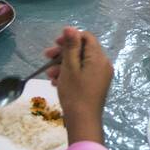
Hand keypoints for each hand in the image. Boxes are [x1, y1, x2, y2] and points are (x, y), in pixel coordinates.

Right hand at [45, 27, 111, 143]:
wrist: (83, 121)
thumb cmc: (75, 93)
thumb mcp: (70, 67)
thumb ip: (71, 46)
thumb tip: (71, 27)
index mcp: (99, 58)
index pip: (86, 37)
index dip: (70, 38)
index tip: (55, 44)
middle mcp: (103, 64)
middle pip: (82, 50)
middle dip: (63, 53)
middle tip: (46, 57)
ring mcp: (101, 76)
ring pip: (80, 63)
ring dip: (63, 65)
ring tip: (49, 75)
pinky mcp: (96, 85)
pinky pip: (83, 73)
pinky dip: (69, 75)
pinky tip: (56, 82)